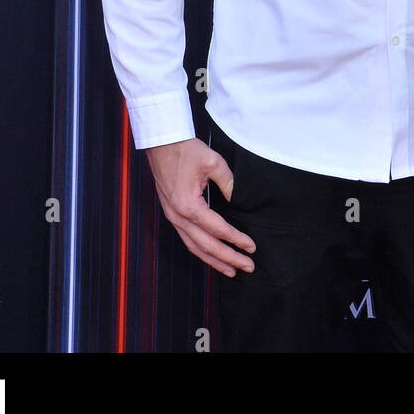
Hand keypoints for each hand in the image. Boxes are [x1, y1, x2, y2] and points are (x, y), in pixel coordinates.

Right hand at [146, 138, 255, 277]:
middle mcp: (178, 217)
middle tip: (248, 267)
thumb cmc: (186, 150)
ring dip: (214, 260)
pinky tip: (212, 255)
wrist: (161, 143)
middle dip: (228, 258)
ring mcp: (172, 217)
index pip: (218, 230)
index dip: (236, 240)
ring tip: (231, 270)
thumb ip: (229, 183)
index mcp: (189, 206)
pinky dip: (201, 250)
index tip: (252, 247)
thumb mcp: (213, 163)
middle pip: (206, 245)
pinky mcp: (172, 214)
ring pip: (194, 247)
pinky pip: (187, 239)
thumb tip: (239, 200)